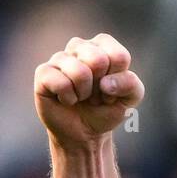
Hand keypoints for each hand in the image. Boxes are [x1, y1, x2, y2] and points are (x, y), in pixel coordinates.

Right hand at [34, 33, 144, 148]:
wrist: (85, 132)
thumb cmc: (106, 109)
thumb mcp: (130, 98)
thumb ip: (131, 84)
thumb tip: (106, 83)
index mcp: (102, 45)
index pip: (118, 56)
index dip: (118, 80)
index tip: (111, 89)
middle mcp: (79, 46)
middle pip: (98, 59)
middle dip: (101, 87)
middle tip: (96, 95)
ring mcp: (59, 58)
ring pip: (79, 72)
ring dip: (84, 94)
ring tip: (81, 97)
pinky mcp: (43, 72)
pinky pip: (61, 83)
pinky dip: (69, 98)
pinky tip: (66, 99)